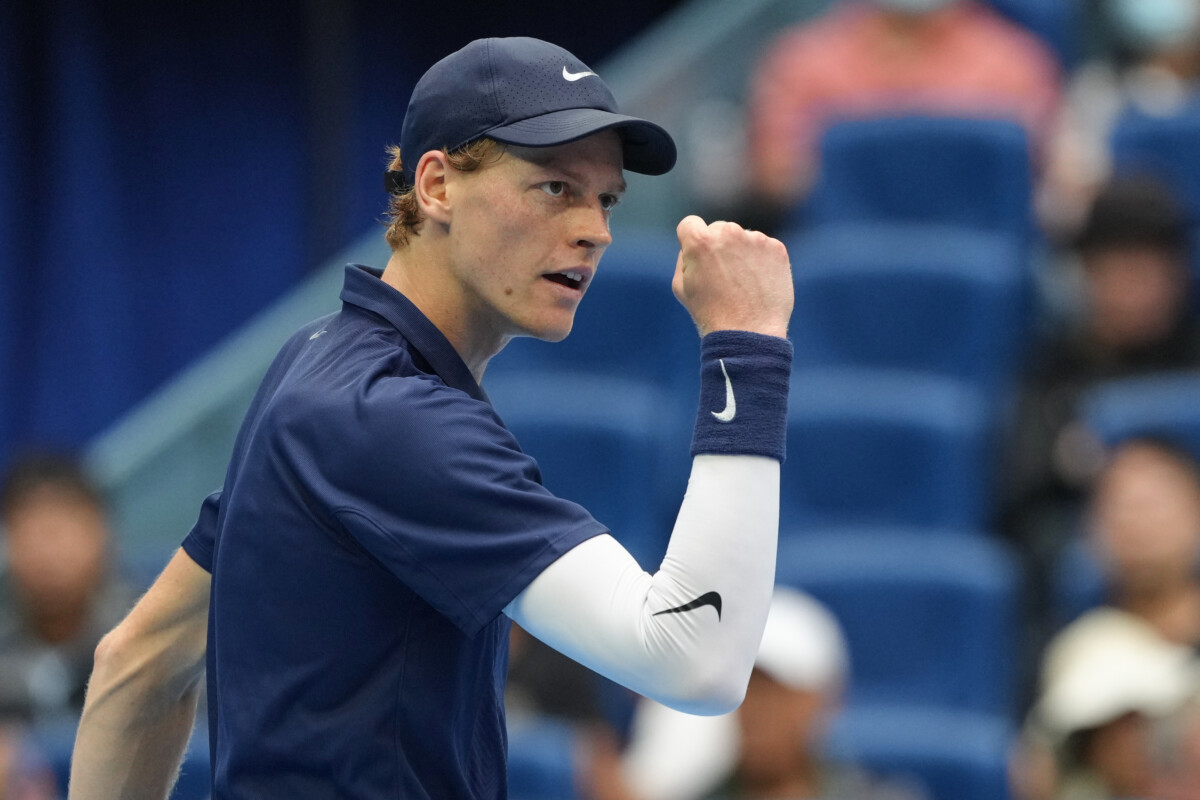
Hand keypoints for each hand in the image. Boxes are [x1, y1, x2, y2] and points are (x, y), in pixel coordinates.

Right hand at [671, 216, 792, 337]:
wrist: (749, 332)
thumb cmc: (710, 313)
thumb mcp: (681, 286)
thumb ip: (684, 256)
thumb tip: (696, 243)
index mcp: (700, 240)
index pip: (690, 224)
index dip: (690, 240)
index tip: (697, 256)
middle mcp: (728, 232)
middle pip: (718, 229)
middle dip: (718, 247)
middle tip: (722, 277)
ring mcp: (755, 239)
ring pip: (743, 239)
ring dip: (741, 254)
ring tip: (742, 285)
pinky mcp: (776, 249)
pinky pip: (764, 248)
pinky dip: (761, 262)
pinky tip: (758, 284)